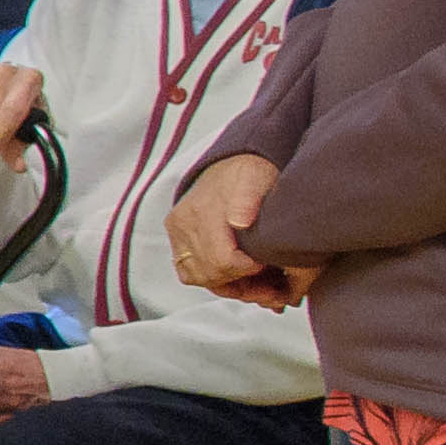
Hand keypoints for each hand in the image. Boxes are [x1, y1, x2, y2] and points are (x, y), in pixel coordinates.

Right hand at [172, 156, 311, 307]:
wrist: (233, 160)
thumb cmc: (251, 171)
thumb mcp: (257, 178)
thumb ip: (248, 199)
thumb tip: (239, 222)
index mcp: (202, 211)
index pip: (221, 260)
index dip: (248, 270)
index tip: (269, 266)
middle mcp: (183, 223)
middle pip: (207, 273)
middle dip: (240, 284)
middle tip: (269, 283)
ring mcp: (177, 231)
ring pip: (195, 276)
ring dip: (226, 284)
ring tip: (254, 281)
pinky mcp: (177, 235)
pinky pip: (188, 270)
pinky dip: (212, 278)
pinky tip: (236, 275)